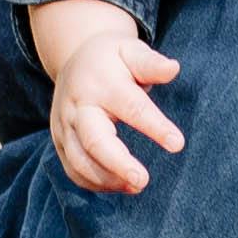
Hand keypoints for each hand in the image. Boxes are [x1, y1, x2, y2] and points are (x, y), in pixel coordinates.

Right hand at [42, 11, 184, 196]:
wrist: (74, 59)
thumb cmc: (113, 59)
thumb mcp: (131, 51)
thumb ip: (151, 63)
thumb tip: (173, 68)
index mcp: (100, 83)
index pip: (130, 107)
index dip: (154, 127)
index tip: (177, 143)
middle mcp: (78, 107)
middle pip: (94, 141)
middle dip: (118, 163)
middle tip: (143, 181)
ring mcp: (64, 126)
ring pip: (79, 161)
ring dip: (107, 179)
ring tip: (137, 186)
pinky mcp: (59, 142)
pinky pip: (73, 170)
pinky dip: (94, 183)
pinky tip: (120, 186)